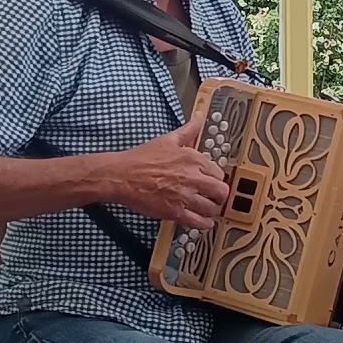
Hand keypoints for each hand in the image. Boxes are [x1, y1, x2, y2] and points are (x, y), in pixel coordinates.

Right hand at [114, 117, 228, 229]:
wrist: (121, 175)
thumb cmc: (141, 158)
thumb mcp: (168, 139)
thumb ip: (188, 130)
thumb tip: (199, 118)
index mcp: (192, 159)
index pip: (219, 172)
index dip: (216, 179)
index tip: (213, 182)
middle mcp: (192, 177)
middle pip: (221, 191)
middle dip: (219, 196)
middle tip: (215, 198)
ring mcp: (184, 196)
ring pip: (211, 208)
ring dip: (212, 210)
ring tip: (208, 210)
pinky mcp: (174, 211)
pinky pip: (198, 222)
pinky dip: (204, 224)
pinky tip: (204, 222)